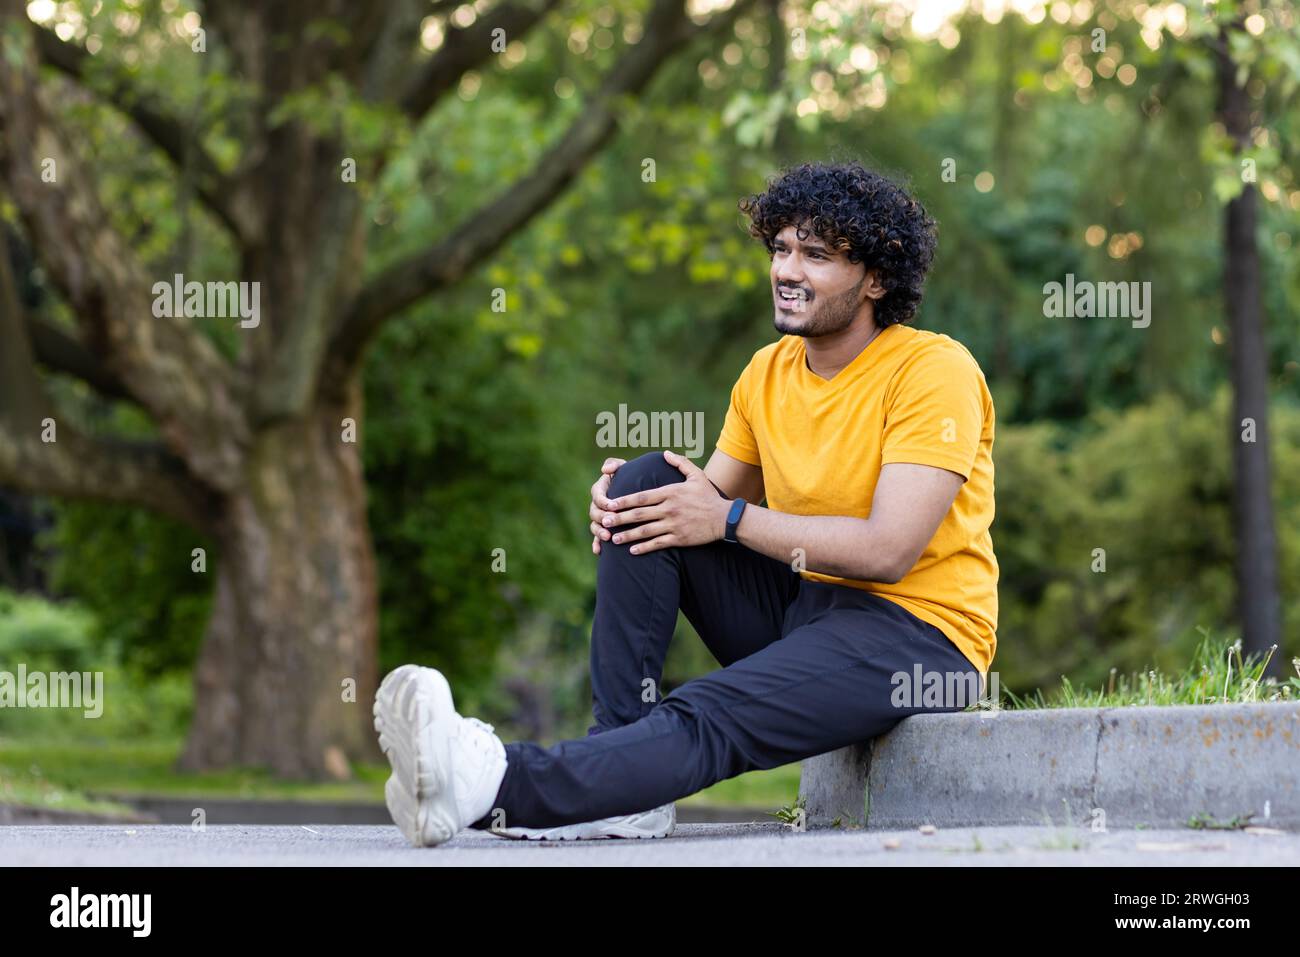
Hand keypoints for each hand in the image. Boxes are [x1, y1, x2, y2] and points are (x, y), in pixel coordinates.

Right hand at [589, 457, 625, 553]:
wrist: (641, 493)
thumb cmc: (634, 478)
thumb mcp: (625, 469)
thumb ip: (615, 465)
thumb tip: (605, 469)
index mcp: (601, 489)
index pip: (597, 494)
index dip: (603, 501)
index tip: (612, 505)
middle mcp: (598, 504)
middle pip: (594, 512)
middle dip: (601, 518)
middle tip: (610, 523)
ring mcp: (600, 517)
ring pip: (595, 525)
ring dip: (599, 532)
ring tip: (607, 537)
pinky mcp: (604, 528)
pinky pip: (597, 537)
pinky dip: (596, 544)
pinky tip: (598, 551)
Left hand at [603, 450, 730, 554]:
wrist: (724, 518)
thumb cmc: (708, 496)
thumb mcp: (696, 475)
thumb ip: (680, 462)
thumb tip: (665, 453)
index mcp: (670, 492)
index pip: (641, 497)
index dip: (623, 501)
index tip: (608, 503)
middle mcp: (669, 509)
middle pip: (638, 514)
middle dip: (619, 518)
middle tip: (603, 521)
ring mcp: (673, 525)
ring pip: (645, 531)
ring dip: (627, 535)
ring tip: (612, 538)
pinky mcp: (679, 539)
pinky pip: (658, 544)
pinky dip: (644, 548)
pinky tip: (632, 551)